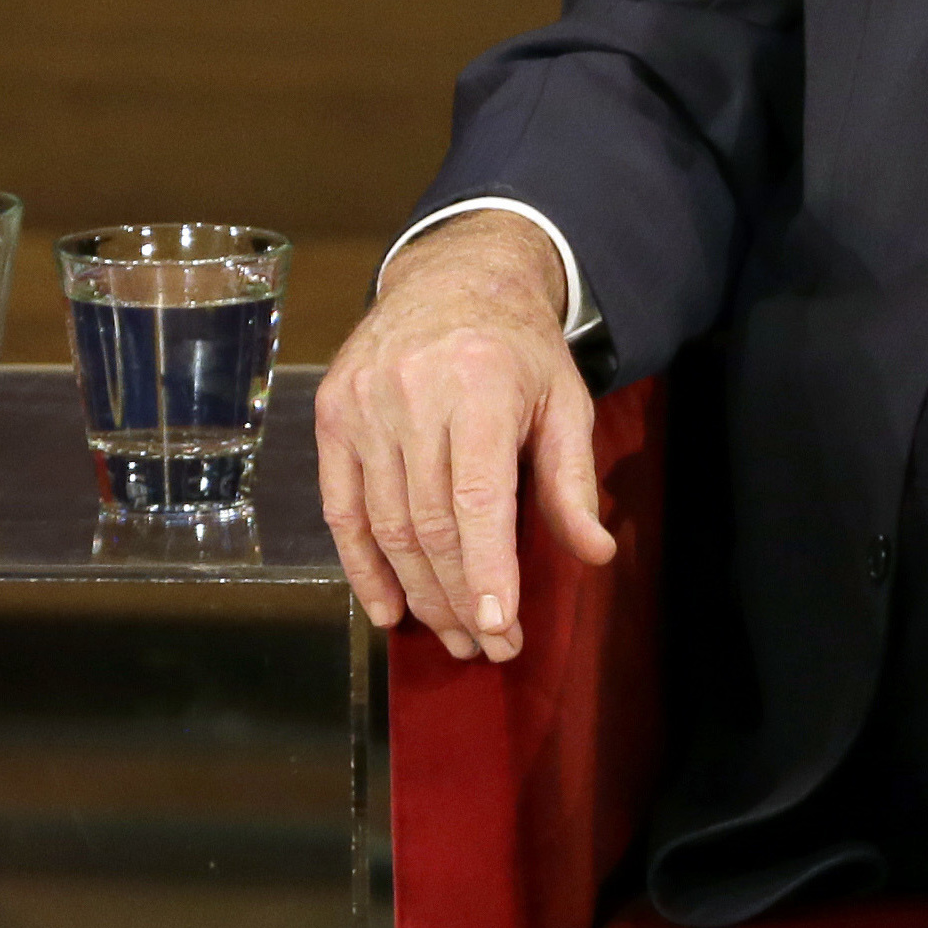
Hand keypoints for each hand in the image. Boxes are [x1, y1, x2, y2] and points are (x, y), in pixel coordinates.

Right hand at [314, 213, 613, 663]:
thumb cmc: (518, 349)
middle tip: (488, 647)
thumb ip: (573, 481)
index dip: (485, 569)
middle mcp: (411, 393)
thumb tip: (595, 555)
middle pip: (428, 521)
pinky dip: (360, 565)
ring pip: (385, 523)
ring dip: (418, 592)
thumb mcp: (565, 402)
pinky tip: (387, 609)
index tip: (500, 627)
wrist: (451, 279)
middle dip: (459, 596)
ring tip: (453, 636)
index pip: (475, 497)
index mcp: (478, 384)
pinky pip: (340, 506)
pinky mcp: (331, 413)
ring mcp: (362, 403)